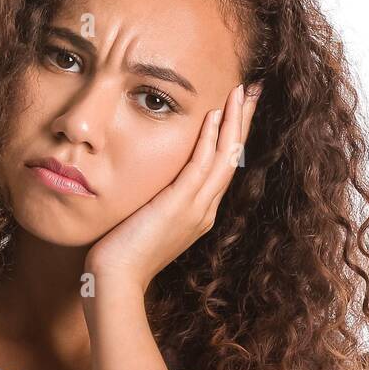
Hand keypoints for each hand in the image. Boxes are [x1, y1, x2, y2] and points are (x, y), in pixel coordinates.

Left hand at [84, 81, 261, 292]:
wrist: (116, 280)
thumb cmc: (121, 254)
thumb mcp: (144, 221)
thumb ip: (155, 201)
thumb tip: (149, 184)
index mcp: (198, 213)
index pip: (221, 166)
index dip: (231, 135)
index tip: (236, 107)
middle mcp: (204, 209)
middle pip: (232, 157)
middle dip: (243, 121)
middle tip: (253, 89)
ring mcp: (196, 208)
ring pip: (225, 157)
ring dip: (234, 121)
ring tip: (242, 91)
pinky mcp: (180, 206)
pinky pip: (201, 166)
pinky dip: (210, 140)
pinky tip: (214, 115)